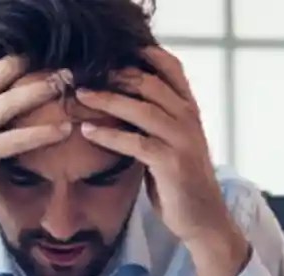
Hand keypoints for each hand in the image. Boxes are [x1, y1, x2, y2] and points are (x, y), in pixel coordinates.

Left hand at [74, 46, 247, 275]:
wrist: (204, 218)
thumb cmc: (181, 180)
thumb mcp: (172, 142)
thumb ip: (153, 119)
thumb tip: (117, 98)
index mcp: (189, 110)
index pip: (171, 68)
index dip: (143, 52)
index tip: (111, 48)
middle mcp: (189, 120)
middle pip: (149, 83)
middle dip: (114, 74)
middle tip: (82, 72)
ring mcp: (182, 141)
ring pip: (141, 108)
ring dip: (107, 100)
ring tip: (80, 96)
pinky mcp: (171, 163)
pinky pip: (135, 142)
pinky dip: (109, 135)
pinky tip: (87, 131)